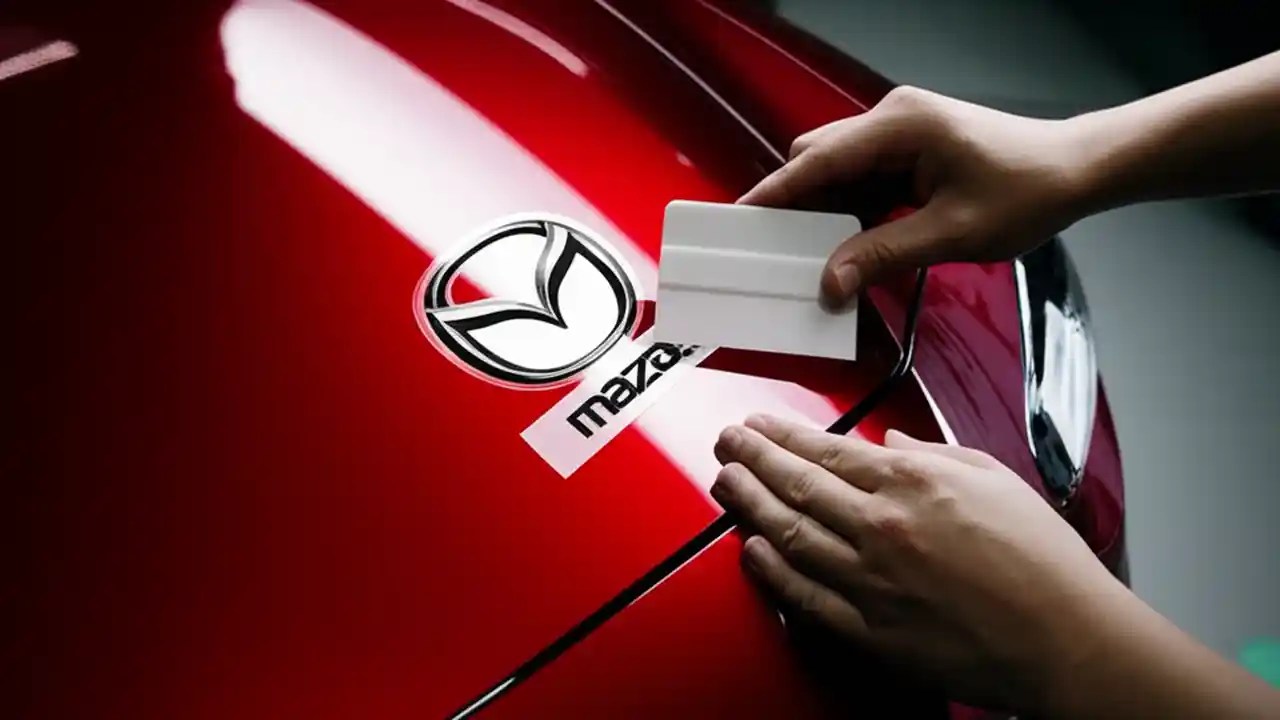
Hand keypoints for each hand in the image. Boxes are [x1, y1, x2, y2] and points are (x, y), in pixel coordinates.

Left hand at [710, 414, 1128, 711]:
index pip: (828, 448)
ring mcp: (871, 579)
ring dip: (748, 504)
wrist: (1067, 638)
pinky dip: (770, 571)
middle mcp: (883, 526)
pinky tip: (749, 549)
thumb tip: (893, 439)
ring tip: (726, 482)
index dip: (783, 433)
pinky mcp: (870, 628)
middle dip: (752, 457)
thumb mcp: (994, 477)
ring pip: (788, 533)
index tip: (759, 424)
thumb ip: (935, 453)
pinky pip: (803, 595)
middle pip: (796, 484)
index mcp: (914, 483)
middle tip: (727, 442)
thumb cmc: (1042, 561)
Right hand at [738, 86, 1092, 308]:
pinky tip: (851, 243)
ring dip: (826, 212)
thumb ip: (883, 254)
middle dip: (797, 206)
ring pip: (838, 172)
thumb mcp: (951, 234)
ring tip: (813, 255)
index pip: (818, 160)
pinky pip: (863, 179)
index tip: (740, 218)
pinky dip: (851, 211)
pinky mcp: (910, 151)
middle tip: (778, 250)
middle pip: (819, 160)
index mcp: (901, 125)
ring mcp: (901, 133)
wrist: (1077, 170)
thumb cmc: (1028, 191)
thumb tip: (831, 280)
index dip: (776, 192)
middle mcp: (893, 119)